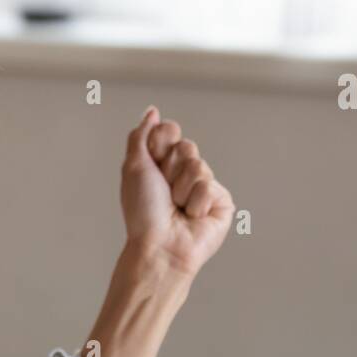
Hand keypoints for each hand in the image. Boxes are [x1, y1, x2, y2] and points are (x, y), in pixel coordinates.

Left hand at [120, 106, 234, 278]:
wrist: (160, 245)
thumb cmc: (143, 212)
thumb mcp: (134, 167)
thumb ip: (141, 135)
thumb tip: (152, 111)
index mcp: (163, 163)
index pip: (170, 131)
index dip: (160, 144)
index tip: (152, 164)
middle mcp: (184, 173)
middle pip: (187, 146)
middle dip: (171, 169)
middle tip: (164, 192)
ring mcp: (204, 187)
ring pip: (199, 165)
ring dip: (181, 188)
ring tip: (177, 208)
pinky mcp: (221, 202)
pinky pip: (210, 186)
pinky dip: (196, 202)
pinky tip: (192, 218)